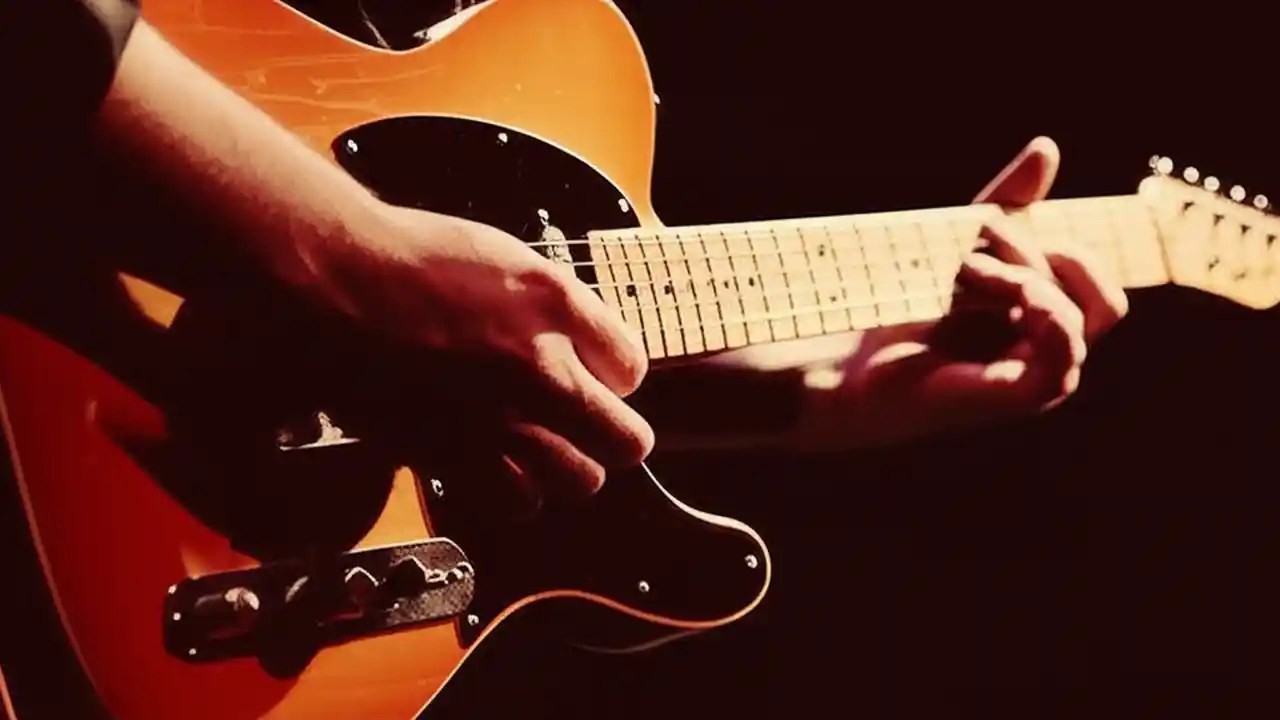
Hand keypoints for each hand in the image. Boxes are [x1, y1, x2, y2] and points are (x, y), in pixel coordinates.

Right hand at [207, 202, 653, 506]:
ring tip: (547, 448)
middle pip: (625, 441)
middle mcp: (536, 370)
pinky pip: (515, 502)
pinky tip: (500, 462)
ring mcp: (496, 421)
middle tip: (592, 423)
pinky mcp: (453, 454)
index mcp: (554, 307)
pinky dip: (516, 490)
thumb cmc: (409, 260)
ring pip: (577, 483)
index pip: (634, 368)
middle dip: (614, 433)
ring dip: (568, 467)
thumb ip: (563, 306)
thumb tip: (595, 346)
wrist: (332, 283)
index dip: (617, 371)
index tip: (599, 369)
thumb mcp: (508, 258)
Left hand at [796, 136, 1128, 447]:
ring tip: (962, 270)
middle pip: (1102, 295)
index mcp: (1053, 322)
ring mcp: (1042, 378)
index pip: (1095, 277)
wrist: (853, 364)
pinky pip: (1065, 359)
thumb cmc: (907, 311)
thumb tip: (1048, 146)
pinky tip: (1003, 293)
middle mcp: (1056, 354)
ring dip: (1024, 276)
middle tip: (975, 248)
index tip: (988, 226)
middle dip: (1044, 254)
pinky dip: (1045, 314)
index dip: (1061, 243)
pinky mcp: (1018, 397)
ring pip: (1082, 316)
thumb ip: (1009, 204)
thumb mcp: (964, 244)